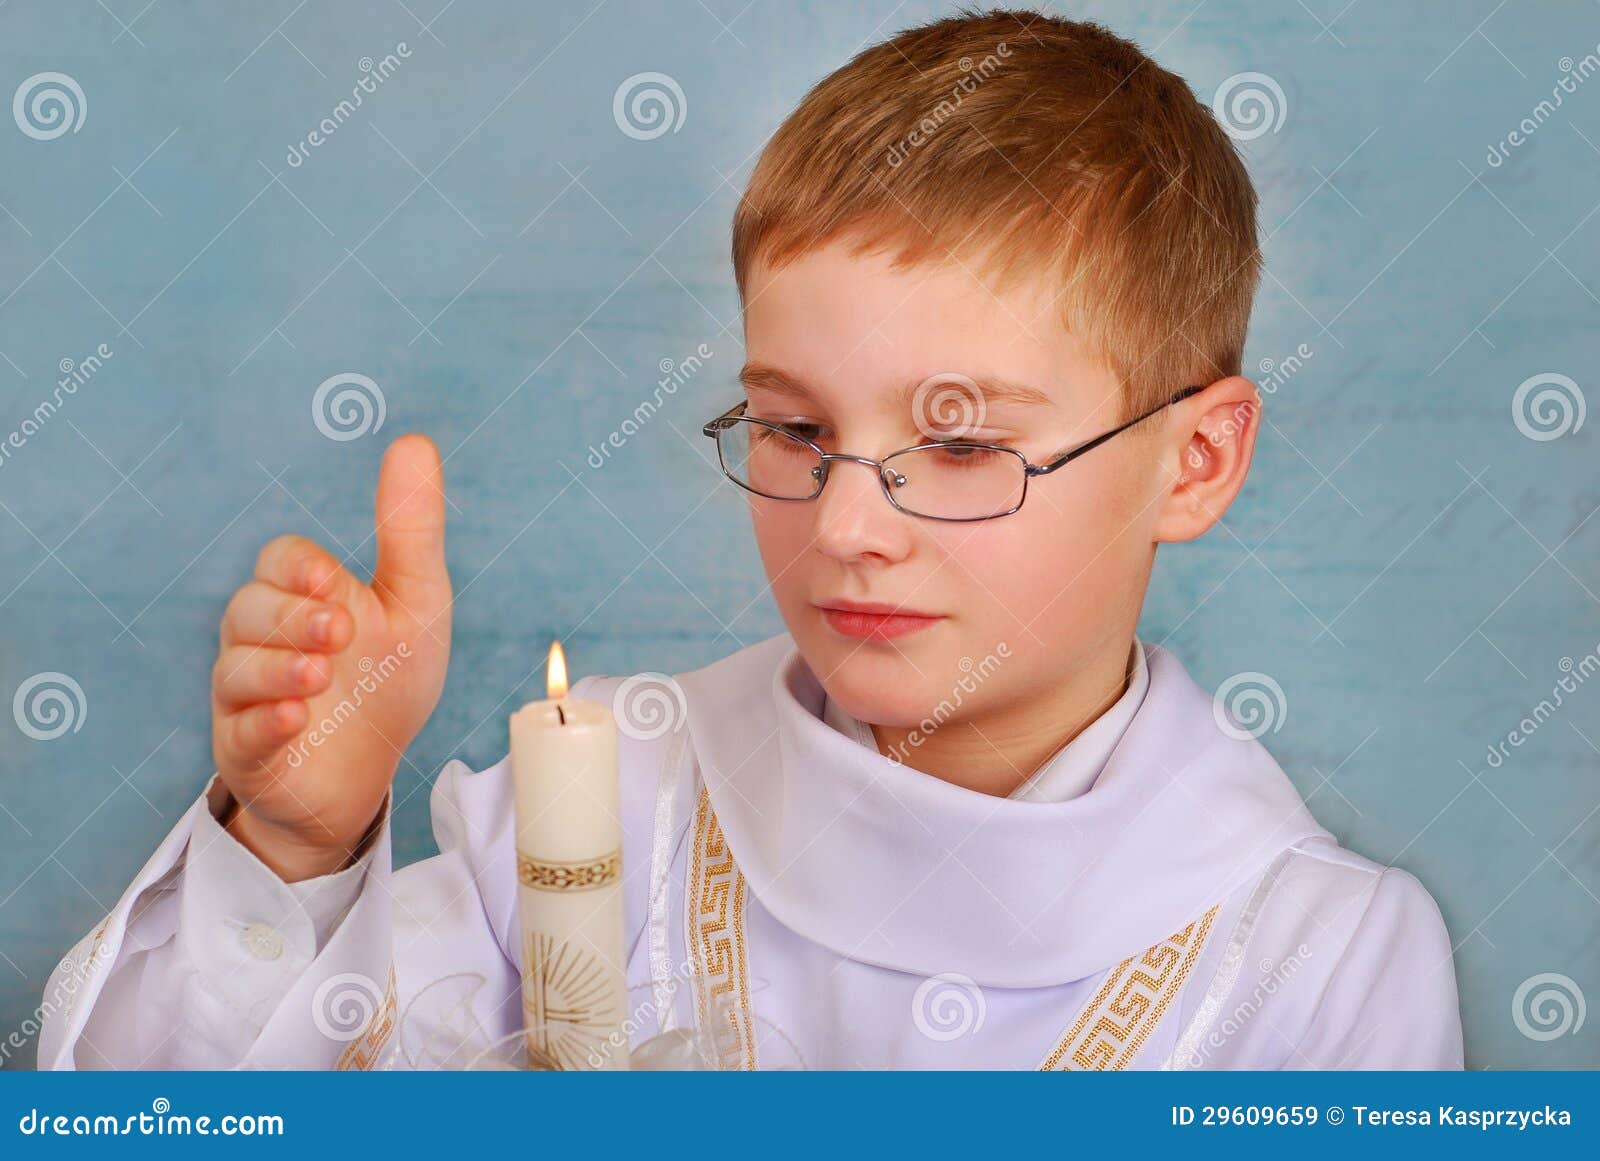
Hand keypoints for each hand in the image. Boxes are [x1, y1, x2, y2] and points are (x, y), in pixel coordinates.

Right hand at [210, 434, 452, 879]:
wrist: (366, 774)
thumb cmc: (387, 679)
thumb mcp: (415, 602)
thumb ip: (411, 530)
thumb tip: (415, 441)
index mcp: (302, 598)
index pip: (279, 562)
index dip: (298, 568)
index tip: (331, 580)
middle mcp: (264, 641)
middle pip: (248, 608)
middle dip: (290, 617)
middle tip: (338, 630)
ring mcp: (247, 697)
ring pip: (236, 668)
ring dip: (278, 668)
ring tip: (319, 675)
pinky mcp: (246, 750)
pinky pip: (239, 731)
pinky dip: (264, 721)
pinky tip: (294, 716)